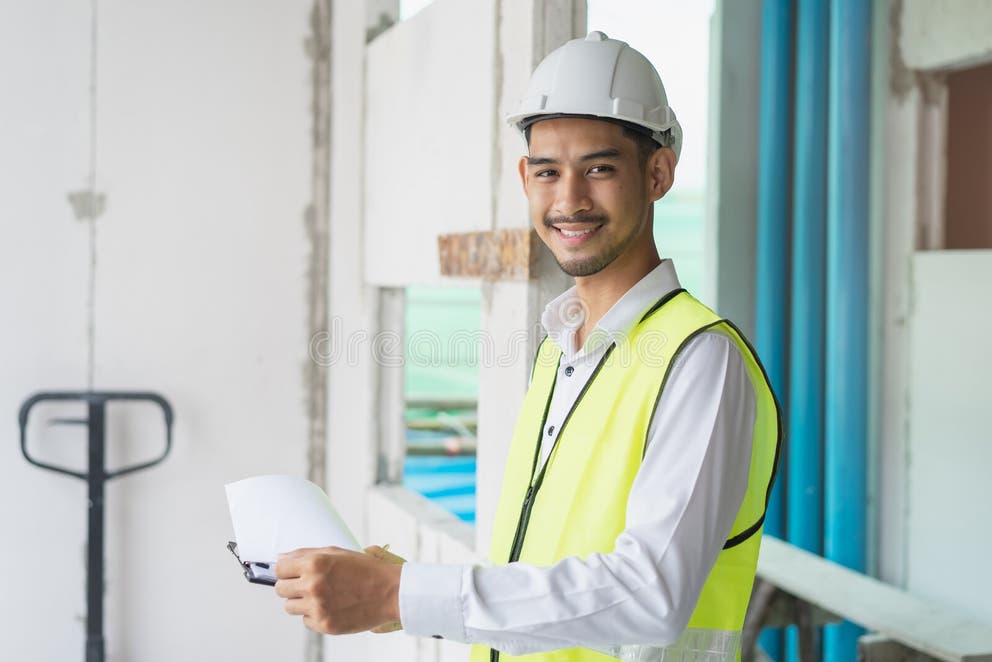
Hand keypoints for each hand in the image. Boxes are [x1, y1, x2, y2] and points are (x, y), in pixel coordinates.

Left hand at [274, 546, 402, 634]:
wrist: (390, 592)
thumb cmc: (365, 570)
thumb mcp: (336, 553)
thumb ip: (305, 554)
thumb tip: (280, 559)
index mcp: (315, 563)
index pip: (280, 568)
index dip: (286, 570)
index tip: (292, 573)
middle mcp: (313, 585)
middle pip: (280, 589)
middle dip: (292, 586)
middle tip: (308, 585)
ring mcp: (318, 607)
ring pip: (289, 607)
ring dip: (301, 602)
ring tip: (322, 596)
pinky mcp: (324, 625)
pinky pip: (306, 621)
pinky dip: (315, 615)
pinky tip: (332, 606)